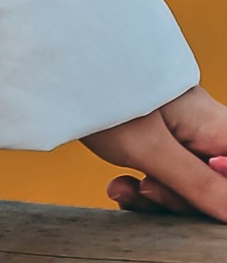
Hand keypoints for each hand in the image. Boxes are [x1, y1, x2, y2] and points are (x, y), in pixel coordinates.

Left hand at [84, 84, 226, 219]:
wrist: (53, 64)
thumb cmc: (105, 98)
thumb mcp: (149, 149)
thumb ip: (198, 183)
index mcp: (214, 124)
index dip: (221, 193)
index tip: (191, 198)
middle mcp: (203, 126)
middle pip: (215, 181)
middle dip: (182, 199)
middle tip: (148, 190)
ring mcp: (179, 130)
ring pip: (187, 181)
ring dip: (157, 195)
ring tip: (124, 190)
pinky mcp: (156, 135)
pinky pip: (164, 172)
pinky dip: (143, 185)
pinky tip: (117, 188)